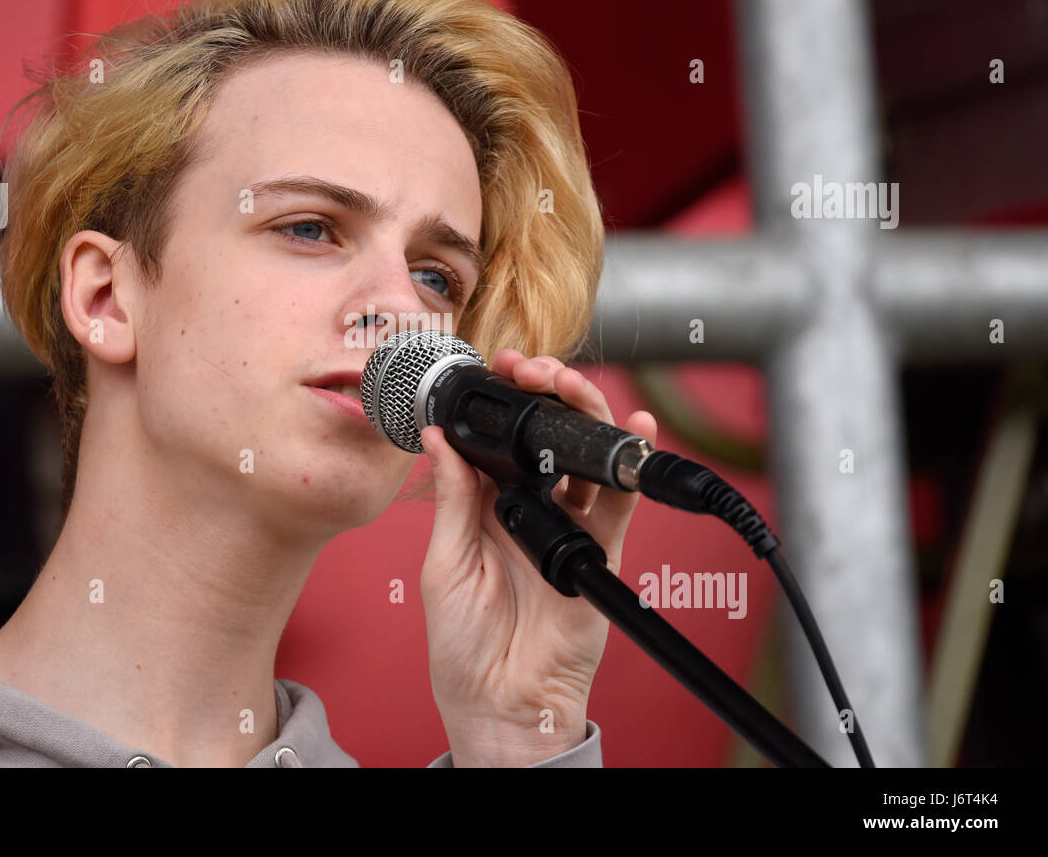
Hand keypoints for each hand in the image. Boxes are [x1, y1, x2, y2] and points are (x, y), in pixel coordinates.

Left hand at [419, 349, 656, 766]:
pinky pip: (620, 498)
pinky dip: (629, 461)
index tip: (498, 370)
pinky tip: (633, 427)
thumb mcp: (444, 561)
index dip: (502, 401)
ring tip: (569, 384)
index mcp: (485, 506)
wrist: (501, 701)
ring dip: (582, 413)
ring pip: (584, 455)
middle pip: (546, 435)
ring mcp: (568, 525)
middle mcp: (529, 508)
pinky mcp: (600, 548)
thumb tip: (437, 438)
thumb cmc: (462, 644)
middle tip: (532, 369)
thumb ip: (452, 498)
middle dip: (543, 393)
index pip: (499, 438)